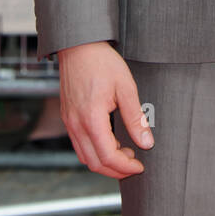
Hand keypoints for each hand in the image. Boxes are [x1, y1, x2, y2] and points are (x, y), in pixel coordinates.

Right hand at [57, 40, 153, 178]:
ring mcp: (69, 122)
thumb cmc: (102, 62)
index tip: (140, 166)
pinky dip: (95, 151)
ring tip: (126, 152)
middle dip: (116, 170)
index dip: (125, 167)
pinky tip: (111, 141)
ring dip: (105, 162)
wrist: (78, 45)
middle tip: (135, 164)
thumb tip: (146, 142)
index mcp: (91, 119)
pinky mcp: (68, 117)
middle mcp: (75, 124)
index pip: (107, 156)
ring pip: (84, 156)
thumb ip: (136, 118)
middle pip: (94, 163)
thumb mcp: (126, 87)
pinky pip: (79, 144)